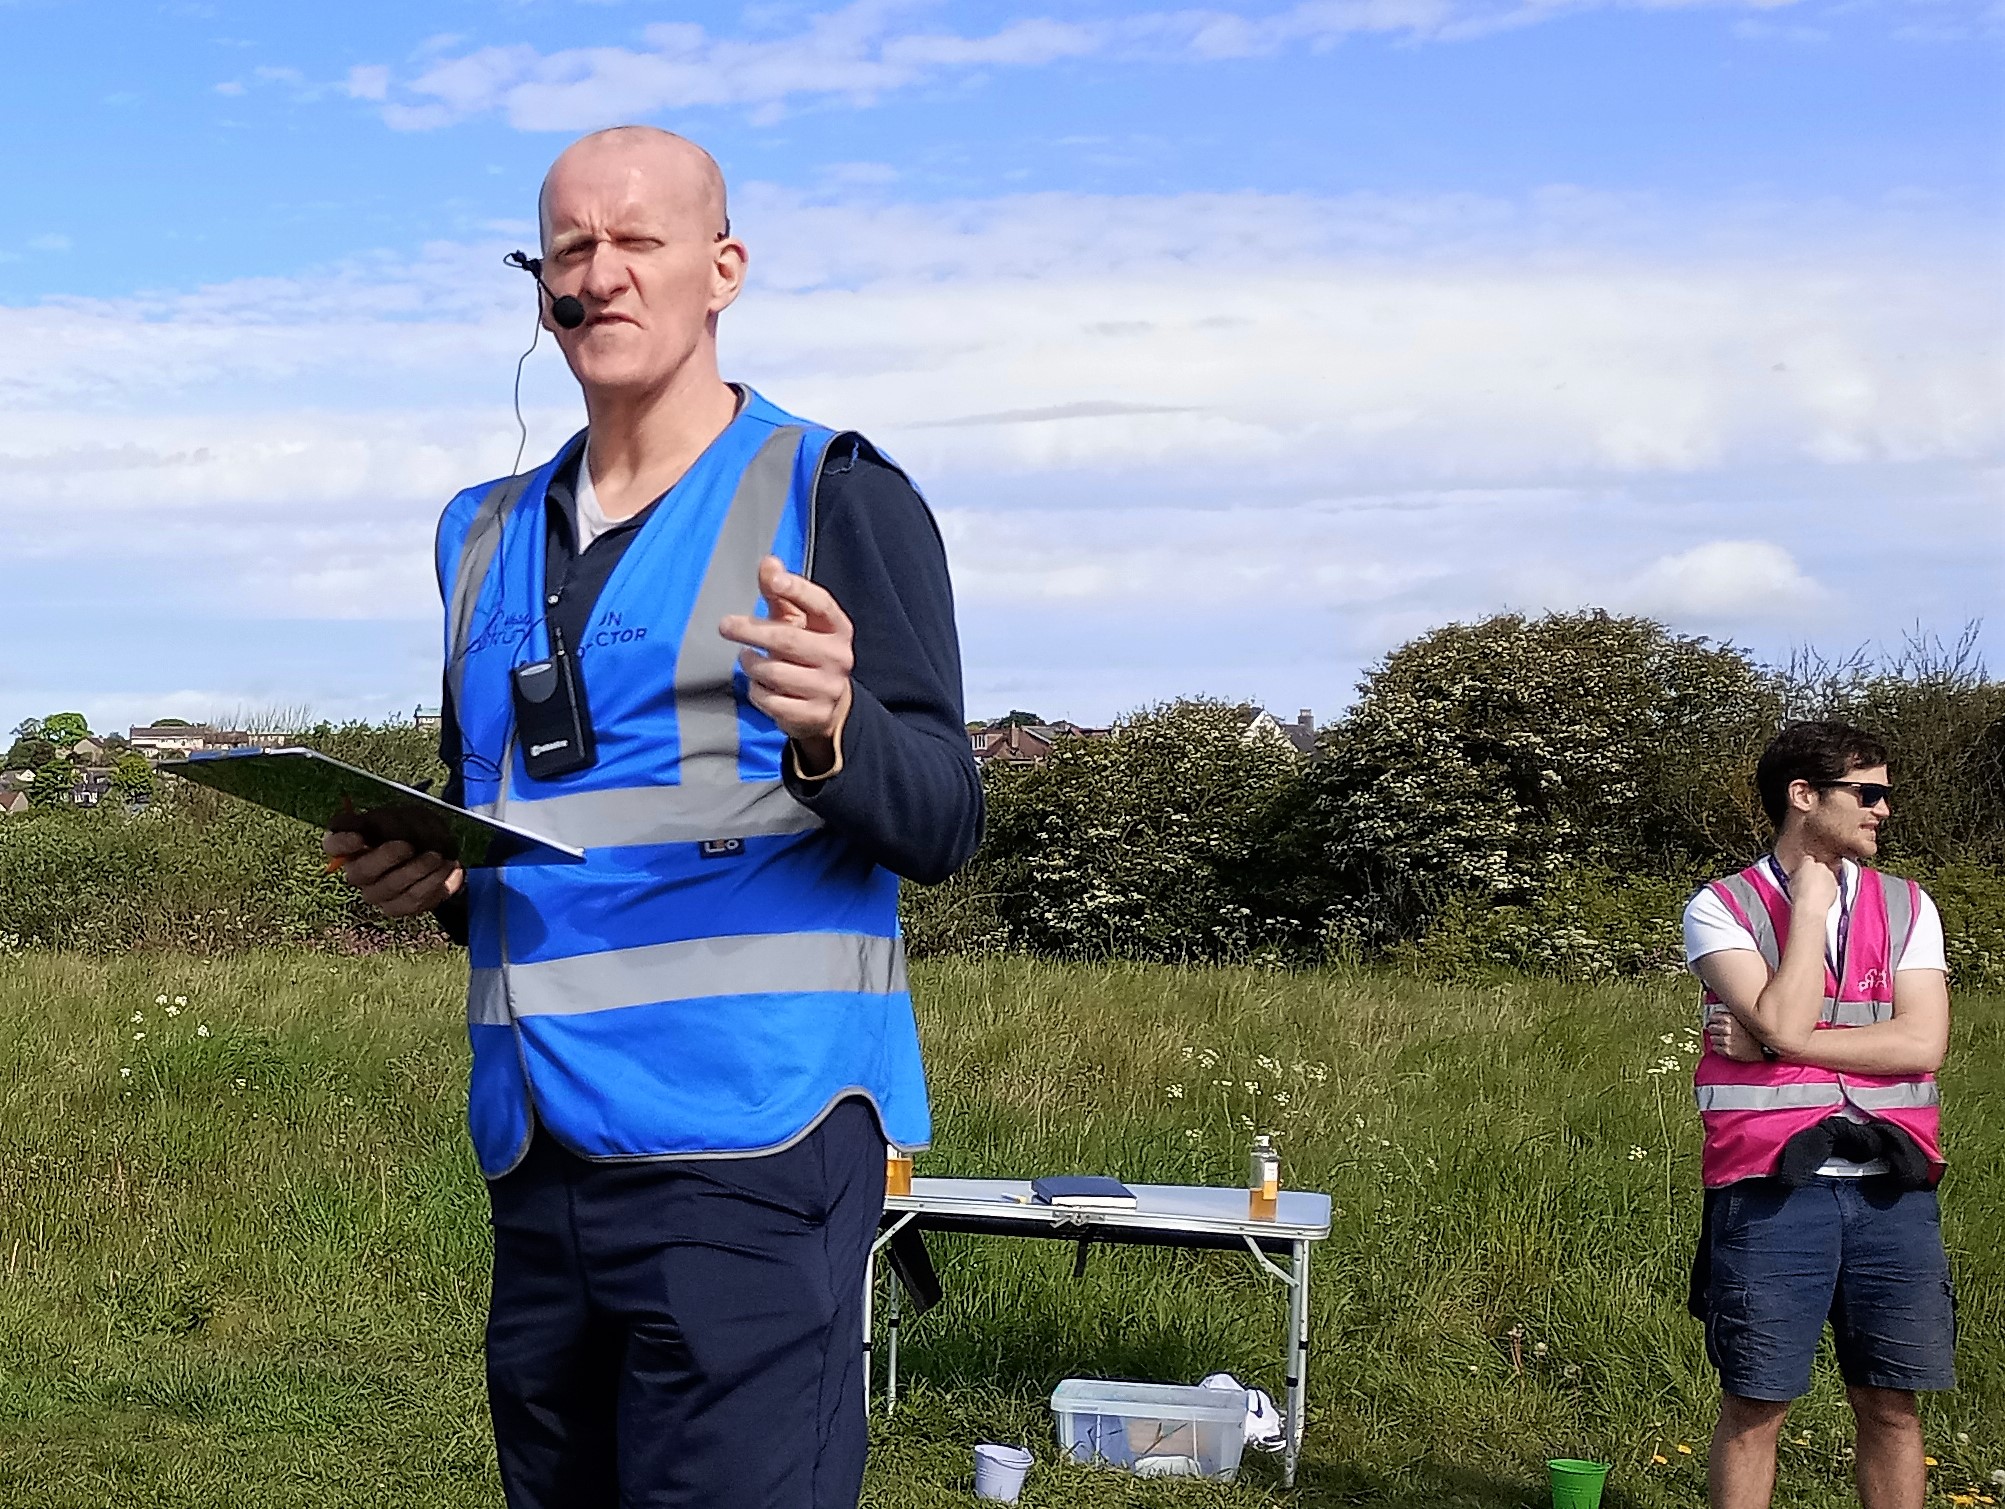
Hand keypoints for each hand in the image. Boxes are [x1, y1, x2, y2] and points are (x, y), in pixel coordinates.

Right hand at [324, 830, 464, 917]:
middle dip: (388, 859)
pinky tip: (452, 870)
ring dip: (419, 873)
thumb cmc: (411, 829)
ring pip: (390, 890)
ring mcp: (377, 894)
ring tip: (440, 858)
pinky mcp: (399, 908)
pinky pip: (415, 903)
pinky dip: (437, 886)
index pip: (333, 845)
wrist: (436, 848)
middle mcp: (358, 873)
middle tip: (411, 846)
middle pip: (362, 873)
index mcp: (351, 845)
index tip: (359, 838)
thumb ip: (390, 823)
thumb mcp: (402, 816)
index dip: (342, 843)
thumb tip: (379, 836)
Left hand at [717, 555, 853, 774]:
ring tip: (747, 659)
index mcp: (837, 628)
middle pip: (787, 639)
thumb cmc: (807, 653)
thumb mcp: (799, 621)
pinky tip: (758, 685)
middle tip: (725, 626)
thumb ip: (782, 593)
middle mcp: (837, 657)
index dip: (797, 590)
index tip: (773, 580)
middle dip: (751, 630)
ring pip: (774, 672)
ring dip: (752, 664)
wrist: (829, 706)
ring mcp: (827, 688)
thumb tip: (769, 562)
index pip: (820, 603)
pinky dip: (756, 691)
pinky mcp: (813, 714)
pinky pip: (771, 701)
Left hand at [1706, 1009, 1768, 1062]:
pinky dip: (1719, 1048)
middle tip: (1721, 1032)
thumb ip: (1731, 1014)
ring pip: (1712, 1038)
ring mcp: (1727, 1040)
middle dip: (1715, 1030)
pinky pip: (1715, 1048)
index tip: (1716, 1022)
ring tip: (1726, 1040)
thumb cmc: (1754, 1034)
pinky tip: (1726, 1046)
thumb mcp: (1743, 1019)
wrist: (1763, 1050)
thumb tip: (1716, 1010)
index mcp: (1730, 1019)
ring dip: (1717, 1039)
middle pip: (1711, 1028)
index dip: (1714, 1020)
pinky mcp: (1727, 1051)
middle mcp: (1727, 1029)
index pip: (1712, 1017)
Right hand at [1785, 852, 1839, 914]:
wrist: (1811, 906)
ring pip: (1827, 876)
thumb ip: (1798, 876)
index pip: (1806, 860)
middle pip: (1819, 867)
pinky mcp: (1837, 886)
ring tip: (1816, 892)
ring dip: (1823, 881)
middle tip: (1809, 883)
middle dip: (1816, 873)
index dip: (1804, 867)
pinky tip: (1822, 897)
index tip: (1802, 873)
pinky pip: (1832, 885)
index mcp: (1807, 863)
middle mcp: (1821, 867)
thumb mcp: (1792, 882)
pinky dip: (1828, 889)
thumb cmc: (1799, 894)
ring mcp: (1831, 876)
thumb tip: (1799, 877)